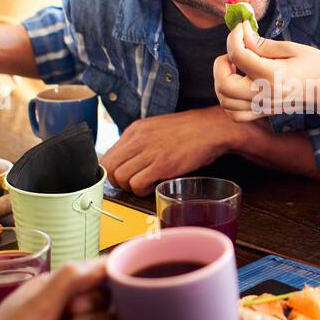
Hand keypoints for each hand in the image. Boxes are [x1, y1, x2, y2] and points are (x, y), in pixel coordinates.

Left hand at [101, 106, 235, 193]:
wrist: (212, 129)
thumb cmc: (189, 131)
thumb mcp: (157, 129)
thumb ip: (141, 142)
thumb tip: (129, 160)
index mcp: (135, 130)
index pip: (107, 154)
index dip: (112, 170)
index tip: (122, 176)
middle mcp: (138, 139)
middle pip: (108, 167)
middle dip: (116, 181)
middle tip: (131, 184)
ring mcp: (149, 151)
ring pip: (119, 177)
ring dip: (129, 187)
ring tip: (144, 185)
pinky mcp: (161, 165)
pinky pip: (137, 184)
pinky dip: (141, 190)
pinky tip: (152, 186)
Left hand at [214, 21, 319, 121]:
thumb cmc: (315, 66)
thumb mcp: (292, 48)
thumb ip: (262, 44)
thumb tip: (242, 33)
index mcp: (272, 75)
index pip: (238, 55)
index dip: (234, 36)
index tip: (242, 27)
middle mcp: (264, 94)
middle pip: (223, 84)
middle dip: (221, 63)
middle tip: (235, 52)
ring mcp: (262, 107)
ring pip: (225, 101)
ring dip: (222, 81)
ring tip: (236, 68)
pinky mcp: (262, 113)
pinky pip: (234, 114)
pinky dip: (229, 100)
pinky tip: (238, 84)